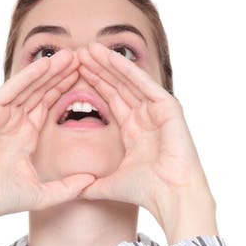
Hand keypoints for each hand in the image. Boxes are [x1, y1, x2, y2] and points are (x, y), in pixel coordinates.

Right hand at [0, 48, 95, 233]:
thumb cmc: (0, 198)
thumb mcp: (43, 193)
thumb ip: (68, 187)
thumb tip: (92, 182)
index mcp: (25, 135)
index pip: (48, 105)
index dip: (65, 90)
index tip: (87, 77)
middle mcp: (12, 121)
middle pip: (40, 90)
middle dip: (60, 74)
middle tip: (82, 57)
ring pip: (28, 86)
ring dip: (48, 70)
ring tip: (69, 55)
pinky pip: (10, 90)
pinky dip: (27, 76)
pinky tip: (45, 64)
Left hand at [75, 42, 217, 237]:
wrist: (171, 196)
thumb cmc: (147, 192)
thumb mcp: (110, 184)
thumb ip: (92, 185)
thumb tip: (75, 193)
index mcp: (134, 131)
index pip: (110, 100)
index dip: (93, 85)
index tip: (73, 72)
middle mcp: (146, 117)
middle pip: (118, 86)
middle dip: (98, 69)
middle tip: (77, 52)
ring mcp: (158, 110)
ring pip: (128, 81)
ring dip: (109, 64)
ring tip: (88, 48)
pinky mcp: (168, 107)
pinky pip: (144, 83)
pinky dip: (127, 69)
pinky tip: (110, 57)